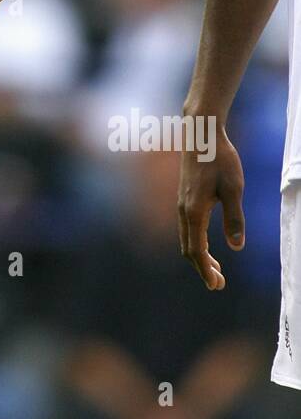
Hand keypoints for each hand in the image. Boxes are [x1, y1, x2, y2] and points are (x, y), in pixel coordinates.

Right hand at [177, 113, 244, 289]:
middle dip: (202, 268)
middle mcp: (183, 210)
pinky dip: (195, 241)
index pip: (197, 250)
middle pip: (188, 248)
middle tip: (218, 283)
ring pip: (186, 238)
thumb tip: (236, 247)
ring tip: (216, 268)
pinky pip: (186, 227)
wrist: (201, 133)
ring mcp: (181, 203)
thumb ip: (234, 218)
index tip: (217, 285)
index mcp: (194, 211)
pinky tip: (206, 241)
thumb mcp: (234, 188)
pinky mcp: (183, 197)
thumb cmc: (220, 158)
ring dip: (199, 256)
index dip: (206, 270)